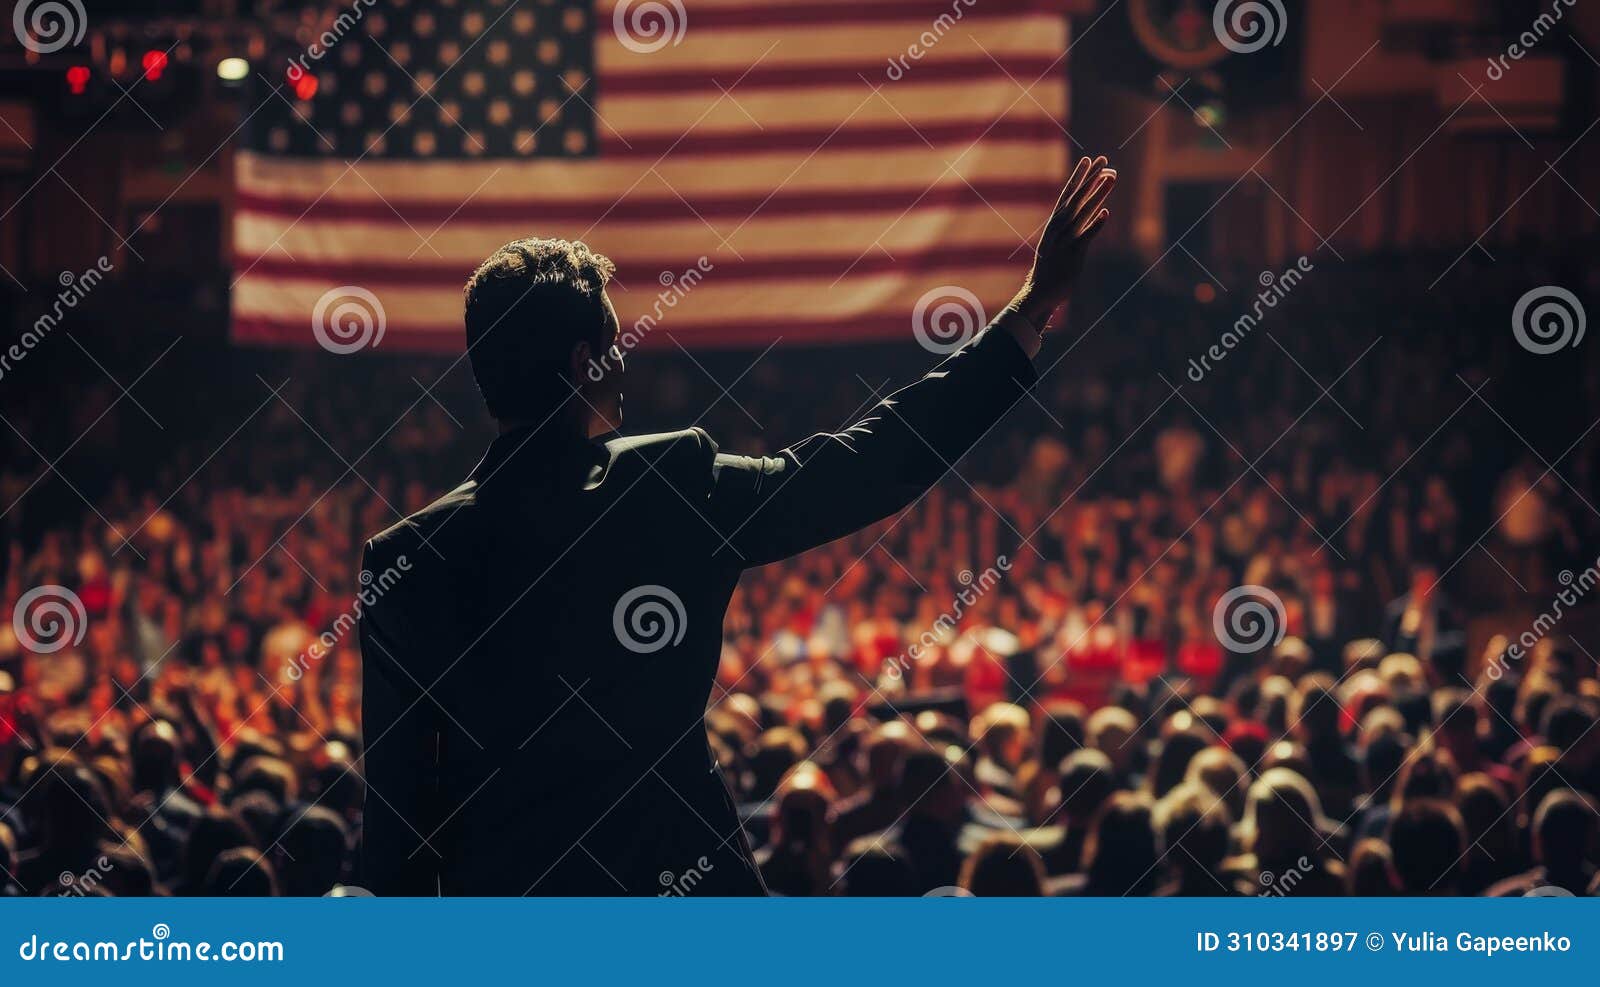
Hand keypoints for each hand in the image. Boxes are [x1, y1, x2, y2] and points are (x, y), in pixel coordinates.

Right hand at [1016, 155, 1115, 324]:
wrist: (1038, 294)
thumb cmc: (1051, 270)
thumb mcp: (1061, 243)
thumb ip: (1076, 228)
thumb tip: (1094, 213)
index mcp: (1055, 224)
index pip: (1069, 194)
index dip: (1080, 176)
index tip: (1090, 160)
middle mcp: (1059, 228)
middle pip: (1077, 197)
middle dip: (1091, 178)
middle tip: (1104, 159)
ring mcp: (1065, 240)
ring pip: (1083, 212)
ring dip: (1097, 194)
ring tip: (1110, 177)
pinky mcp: (1073, 255)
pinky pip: (1086, 237)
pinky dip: (1095, 225)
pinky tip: (1106, 213)